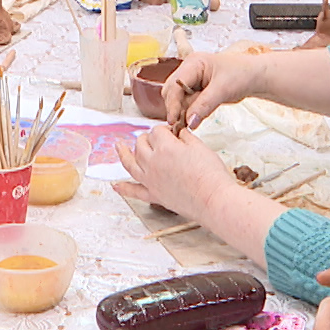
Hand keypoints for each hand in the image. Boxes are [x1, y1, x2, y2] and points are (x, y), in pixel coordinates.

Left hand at [113, 124, 239, 223]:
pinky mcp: (154, 195)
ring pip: (131, 163)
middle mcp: (153, 162)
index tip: (172, 132)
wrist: (213, 200)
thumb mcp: (201, 147)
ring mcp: (150, 179)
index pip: (157, 131)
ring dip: (123, 153)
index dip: (165, 130)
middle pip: (142, 143)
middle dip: (148, 138)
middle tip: (156, 140)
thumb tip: (180, 133)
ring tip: (119, 147)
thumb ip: (186, 137)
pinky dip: (124, 188)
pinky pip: (134, 191)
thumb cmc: (211, 175)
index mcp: (165, 147)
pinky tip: (116, 186)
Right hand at [162, 49, 261, 129]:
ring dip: (182, 111)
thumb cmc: (242, 75)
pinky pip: (186, 102)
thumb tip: (189, 122)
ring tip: (191, 122)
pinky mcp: (196, 89)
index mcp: (193, 63)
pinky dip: (188, 111)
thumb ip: (204, 106)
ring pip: (177, 98)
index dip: (173, 103)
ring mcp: (191, 79)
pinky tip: (194, 118)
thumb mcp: (223, 90)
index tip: (174, 120)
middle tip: (181, 124)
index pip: (175, 84)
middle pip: (171, 91)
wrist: (255, 77)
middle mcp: (189, 70)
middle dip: (175, 107)